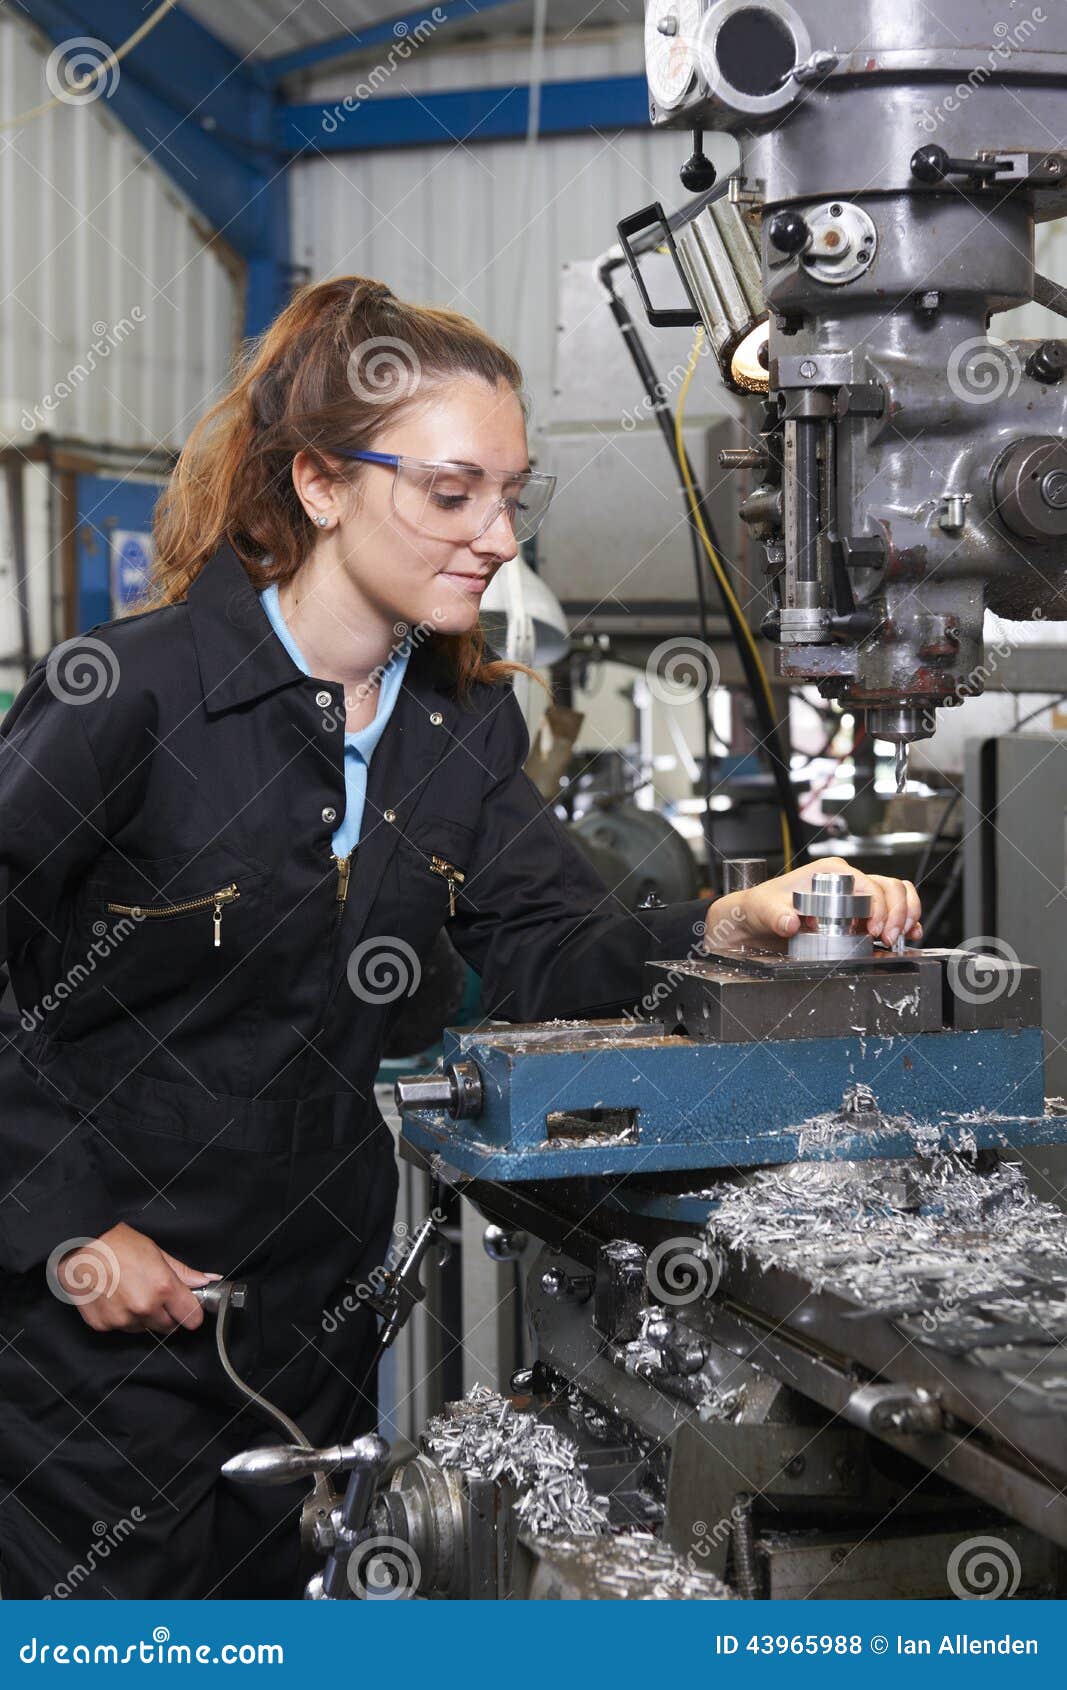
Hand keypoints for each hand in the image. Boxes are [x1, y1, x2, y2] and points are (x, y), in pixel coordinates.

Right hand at [57, 1223, 221, 1334]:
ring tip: (130, 1291)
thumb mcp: (156, 1252)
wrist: (79, 1246)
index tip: (187, 1307)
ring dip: (143, 1316)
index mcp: (163, 1288)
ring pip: (143, 1328)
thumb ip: (184, 1272)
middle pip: (168, 1326)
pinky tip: (114, 1297)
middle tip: (155, 1293)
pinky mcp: (103, 1325)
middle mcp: (144, 1308)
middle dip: (167, 1314)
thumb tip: (208, 1279)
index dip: (191, 1312)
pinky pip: (120, 1328)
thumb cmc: (117, 1243)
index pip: (191, 1318)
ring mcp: (122, 1320)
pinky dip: (120, 1317)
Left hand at [703, 856, 921, 951]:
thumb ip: (776, 915)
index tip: (876, 930)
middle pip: (890, 887)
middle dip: (898, 912)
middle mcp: (846, 880)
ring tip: (901, 936)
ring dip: (906, 913)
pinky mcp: (857, 912)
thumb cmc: (761, 907)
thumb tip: (791, 923)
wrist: (756, 920)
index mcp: (830, 872)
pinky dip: (904, 919)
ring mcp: (854, 895)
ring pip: (896, 893)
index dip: (879, 906)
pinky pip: (891, 908)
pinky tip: (906, 934)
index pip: (869, 883)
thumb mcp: (764, 910)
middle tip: (890, 937)